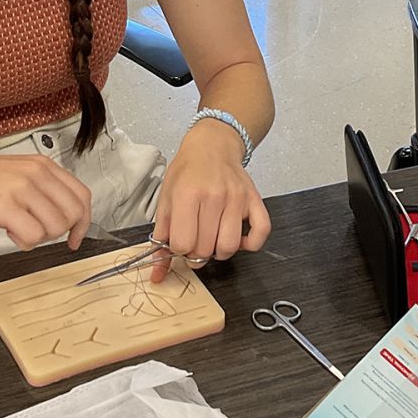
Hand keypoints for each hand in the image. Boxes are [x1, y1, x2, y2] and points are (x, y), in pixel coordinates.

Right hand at [0, 152, 92, 250]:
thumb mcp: (12, 173)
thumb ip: (37, 188)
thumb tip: (59, 213)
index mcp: (41, 165)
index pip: (82, 195)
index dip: (84, 221)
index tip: (75, 236)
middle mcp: (35, 173)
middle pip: (75, 213)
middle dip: (63, 233)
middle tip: (44, 237)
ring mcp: (21, 189)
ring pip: (56, 227)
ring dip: (40, 237)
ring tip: (18, 230)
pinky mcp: (4, 206)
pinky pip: (34, 236)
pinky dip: (25, 242)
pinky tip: (9, 234)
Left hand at [150, 118, 270, 282]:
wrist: (212, 146)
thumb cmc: (188, 170)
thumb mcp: (166, 197)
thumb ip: (161, 235)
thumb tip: (157, 271)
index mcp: (188, 194)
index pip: (182, 243)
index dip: (178, 250)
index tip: (179, 242)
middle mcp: (214, 196)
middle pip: (205, 249)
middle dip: (196, 253)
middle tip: (194, 240)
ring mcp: (237, 198)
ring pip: (229, 246)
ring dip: (219, 251)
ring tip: (212, 239)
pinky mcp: (254, 199)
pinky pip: (260, 233)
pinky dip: (250, 244)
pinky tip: (237, 238)